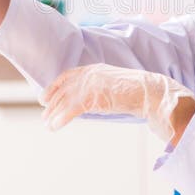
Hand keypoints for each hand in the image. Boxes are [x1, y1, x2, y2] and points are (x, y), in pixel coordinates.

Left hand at [39, 63, 194, 143]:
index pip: (68, 75)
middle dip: (52, 103)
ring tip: (48, 125)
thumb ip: (99, 89)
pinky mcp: (95, 96)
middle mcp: (90, 74)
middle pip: (64, 88)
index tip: (44, 97)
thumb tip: (89, 101)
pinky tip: (56, 126)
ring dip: (54, 114)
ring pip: (65, 100)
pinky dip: (61, 118)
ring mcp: (92, 84)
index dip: (54, 87)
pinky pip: (72, 109)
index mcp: (95, 69)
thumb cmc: (137, 92)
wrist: (150, 92)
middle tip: (45, 116)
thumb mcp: (113, 85)